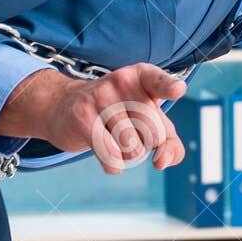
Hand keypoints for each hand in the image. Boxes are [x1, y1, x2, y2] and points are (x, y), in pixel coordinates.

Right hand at [0, 63, 186, 174]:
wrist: (64, 107)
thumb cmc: (117, 115)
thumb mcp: (149, 122)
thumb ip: (170, 143)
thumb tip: (160, 162)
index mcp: (143, 76)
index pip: (160, 83)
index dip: (170, 88)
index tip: (177, 90)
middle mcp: (122, 82)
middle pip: (153, 135)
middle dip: (146, 144)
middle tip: (129, 129)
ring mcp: (100, 97)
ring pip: (133, 149)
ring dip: (128, 155)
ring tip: (115, 138)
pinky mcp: (83, 118)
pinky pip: (112, 158)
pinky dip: (113, 163)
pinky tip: (104, 149)